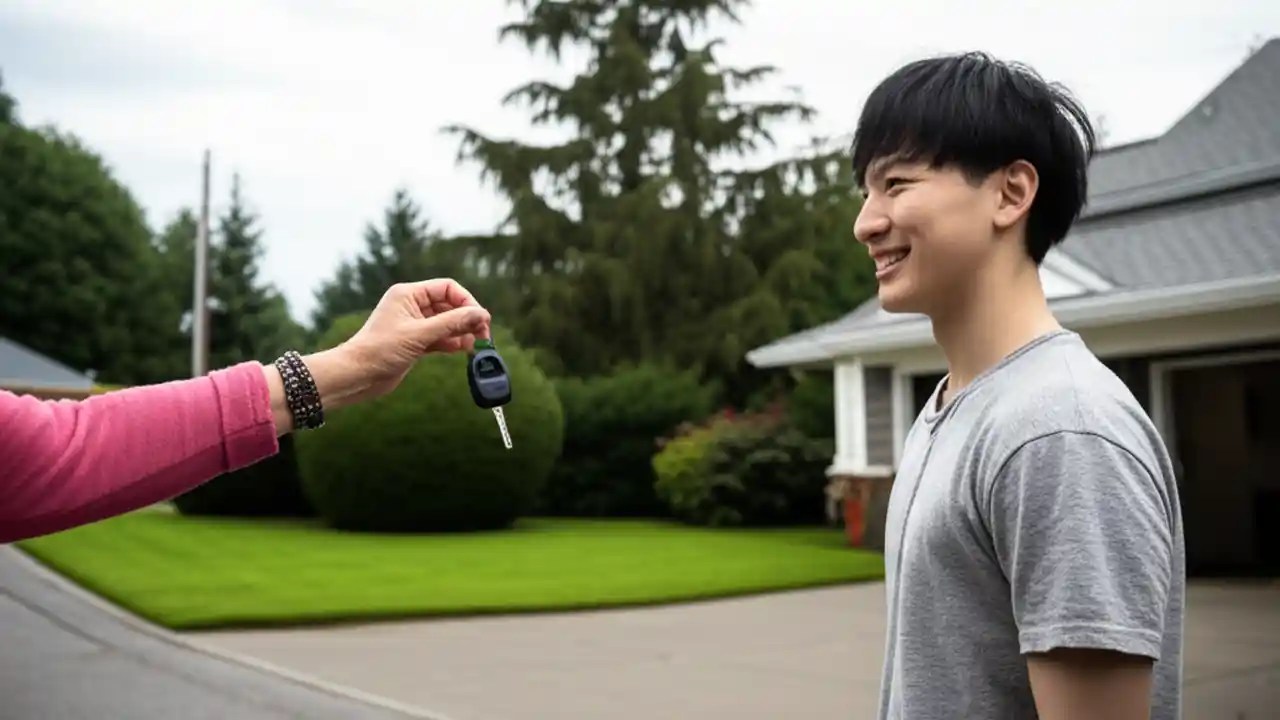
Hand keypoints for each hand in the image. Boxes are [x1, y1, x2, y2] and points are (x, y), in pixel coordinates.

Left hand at [343, 279, 491, 394]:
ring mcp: (414, 324)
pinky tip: (465, 350)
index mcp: (408, 294)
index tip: (481, 318)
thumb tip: (481, 314)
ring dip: (462, 332)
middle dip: (467, 318)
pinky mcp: (415, 342)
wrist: (357, 376)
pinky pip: (441, 337)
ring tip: (476, 345)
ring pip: (447, 323)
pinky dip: (453, 343)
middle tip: (483, 335)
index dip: (466, 301)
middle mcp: (411, 306)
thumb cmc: (380, 350)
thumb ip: (452, 323)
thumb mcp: (420, 335)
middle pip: (449, 305)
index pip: (446, 288)